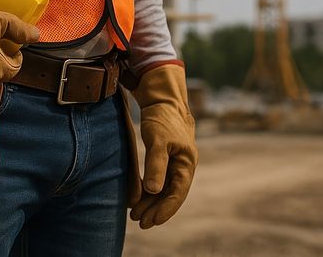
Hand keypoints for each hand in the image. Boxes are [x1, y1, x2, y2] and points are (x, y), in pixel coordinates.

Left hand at [129, 63, 197, 228]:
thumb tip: (153, 191)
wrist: (162, 100)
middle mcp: (183, 166)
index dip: (166, 209)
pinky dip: (149, 190)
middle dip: (156, 209)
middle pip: (170, 194)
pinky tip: (138, 198)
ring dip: (151, 202)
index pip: (178, 192)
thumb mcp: (157, 140)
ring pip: (164, 188)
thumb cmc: (162, 118)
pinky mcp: (165, 158)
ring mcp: (175, 163)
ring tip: (135, 215)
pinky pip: (159, 180)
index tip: (153, 221)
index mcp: (186, 163)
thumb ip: (156, 165)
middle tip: (139, 222)